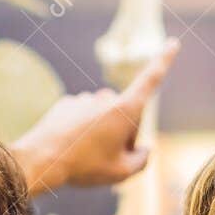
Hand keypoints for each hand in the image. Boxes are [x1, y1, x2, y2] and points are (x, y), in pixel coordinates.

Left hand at [11, 39, 179, 196]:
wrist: (41, 160)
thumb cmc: (84, 166)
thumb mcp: (121, 173)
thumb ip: (142, 160)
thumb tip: (144, 150)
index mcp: (125, 109)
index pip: (151, 80)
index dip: (164, 61)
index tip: (173, 42)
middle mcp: (106, 97)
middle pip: (126, 114)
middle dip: (123, 133)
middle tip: (108, 158)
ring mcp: (85, 98)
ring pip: (103, 117)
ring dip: (102, 133)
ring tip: (86, 155)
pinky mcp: (67, 104)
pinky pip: (83, 118)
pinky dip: (82, 131)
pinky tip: (71, 146)